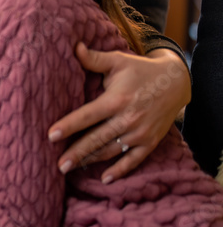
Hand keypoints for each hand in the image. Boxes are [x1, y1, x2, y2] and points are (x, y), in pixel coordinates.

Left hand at [48, 43, 190, 182]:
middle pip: (96, 139)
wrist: (176, 82)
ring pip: (110, 151)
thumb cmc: (140, 70)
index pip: (87, 115)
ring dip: (91, 161)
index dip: (68, 125)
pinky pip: (133, 160)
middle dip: (76, 153)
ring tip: (71, 169)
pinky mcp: (150, 142)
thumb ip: (94, 58)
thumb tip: (74, 47)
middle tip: (58, 165)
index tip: (50, 135)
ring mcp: (140, 133)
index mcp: (116, 100)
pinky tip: (105, 179)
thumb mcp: (118, 61)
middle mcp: (128, 119)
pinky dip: (120, 171)